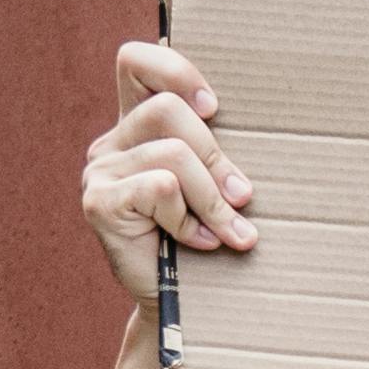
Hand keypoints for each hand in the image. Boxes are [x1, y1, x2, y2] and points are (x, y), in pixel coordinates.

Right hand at [85, 38, 252, 308]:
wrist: (181, 306)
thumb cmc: (207, 240)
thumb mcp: (216, 186)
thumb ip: (218, 152)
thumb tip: (269, 131)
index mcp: (137, 126)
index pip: (136, 62)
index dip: (174, 69)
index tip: (214, 108)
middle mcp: (112, 143)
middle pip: (169, 110)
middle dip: (216, 157)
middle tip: (243, 197)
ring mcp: (100, 171)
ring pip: (172, 154)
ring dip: (212, 198)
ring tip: (230, 232)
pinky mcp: (98, 203)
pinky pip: (160, 188)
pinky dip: (187, 219)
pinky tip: (195, 243)